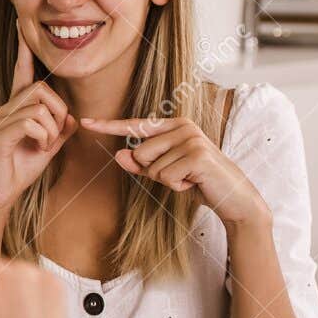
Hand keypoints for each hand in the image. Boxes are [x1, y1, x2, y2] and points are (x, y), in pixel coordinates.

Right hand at [0, 21, 75, 239]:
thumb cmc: (19, 169)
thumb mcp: (48, 147)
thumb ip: (60, 130)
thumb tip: (72, 116)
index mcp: (16, 108)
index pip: (21, 73)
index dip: (23, 50)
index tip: (21, 26)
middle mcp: (6, 108)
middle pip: (42, 88)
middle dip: (58, 111)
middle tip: (53, 136)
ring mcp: (1, 119)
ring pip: (40, 106)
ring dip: (52, 129)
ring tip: (43, 146)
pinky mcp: (1, 133)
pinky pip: (32, 121)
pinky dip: (43, 137)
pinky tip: (37, 149)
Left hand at [79, 115, 270, 228]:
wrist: (233, 196)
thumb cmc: (198, 181)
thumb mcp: (166, 172)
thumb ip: (141, 164)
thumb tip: (119, 155)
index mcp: (174, 126)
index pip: (135, 125)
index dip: (108, 125)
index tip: (85, 121)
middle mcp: (182, 126)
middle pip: (140, 153)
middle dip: (154, 172)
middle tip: (180, 175)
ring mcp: (191, 139)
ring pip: (152, 167)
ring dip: (168, 181)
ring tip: (189, 178)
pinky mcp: (197, 155)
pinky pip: (165, 176)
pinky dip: (177, 186)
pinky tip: (194, 182)